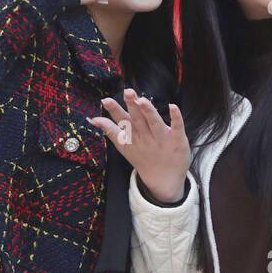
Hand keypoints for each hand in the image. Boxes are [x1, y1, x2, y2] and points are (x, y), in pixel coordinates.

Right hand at [87, 88, 189, 202]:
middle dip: (132, 106)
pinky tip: (173, 106)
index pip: (122, 122)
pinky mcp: (178, 141)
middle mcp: (146, 137)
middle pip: (138, 119)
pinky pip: (178, 128)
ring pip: (155, 123)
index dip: (114, 112)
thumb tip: (93, 119)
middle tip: (127, 92)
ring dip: (149, 111)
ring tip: (142, 99)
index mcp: (133, 137)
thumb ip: (110, 131)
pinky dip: (176, 118)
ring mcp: (162, 139)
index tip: (105, 100)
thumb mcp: (125, 146)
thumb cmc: (143, 157)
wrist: (164, 180)